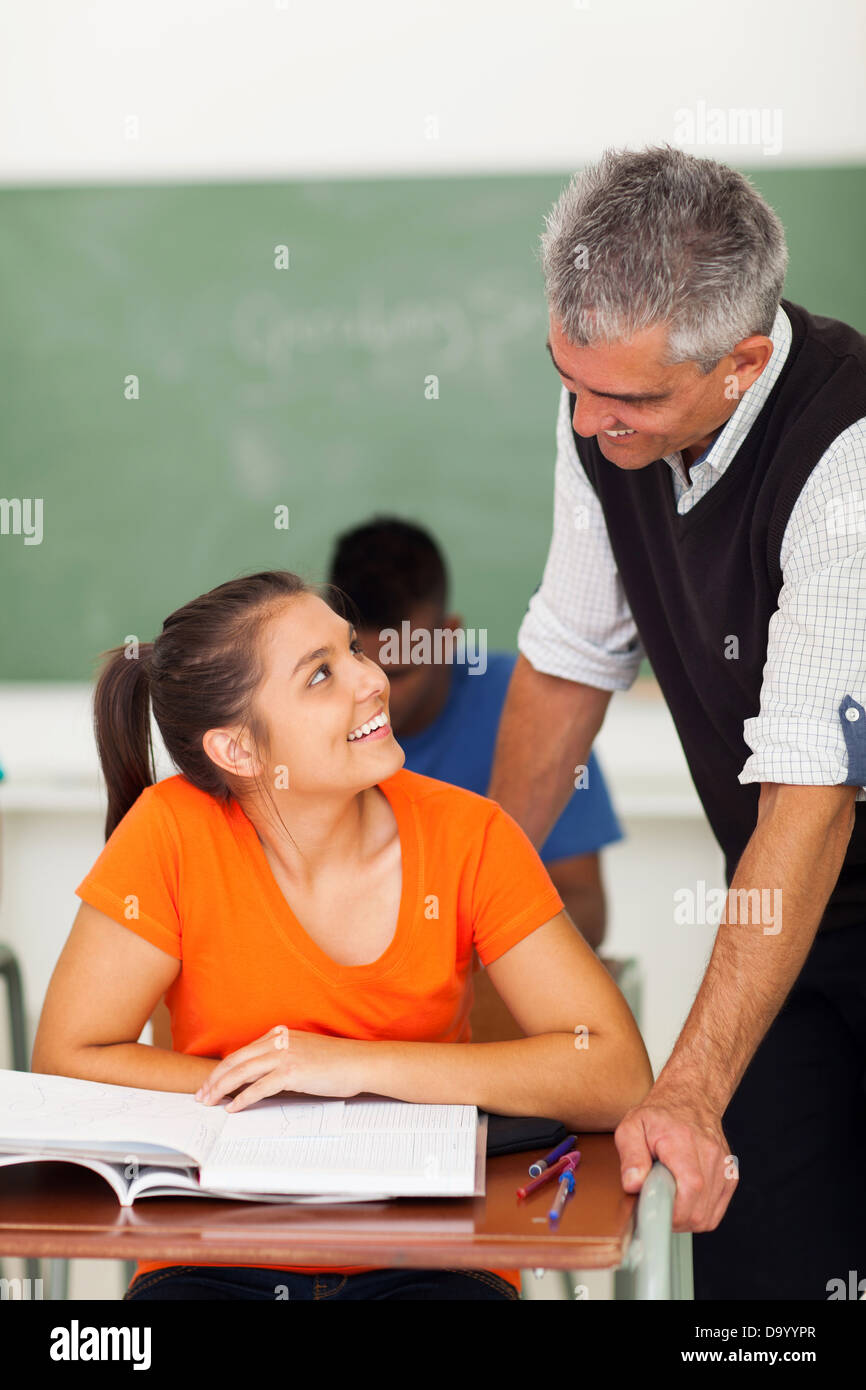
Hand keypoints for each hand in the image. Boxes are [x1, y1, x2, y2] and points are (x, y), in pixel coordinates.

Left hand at [194, 1026, 365, 1112]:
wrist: (359, 1063)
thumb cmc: (336, 1062)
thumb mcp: (303, 1053)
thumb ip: (281, 1059)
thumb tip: (261, 1079)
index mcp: (279, 1035)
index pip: (242, 1052)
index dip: (222, 1068)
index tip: (210, 1083)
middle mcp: (278, 1041)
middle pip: (235, 1060)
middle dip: (214, 1079)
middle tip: (201, 1095)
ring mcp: (285, 1055)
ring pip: (242, 1072)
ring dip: (221, 1089)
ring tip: (210, 1102)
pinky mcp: (292, 1072)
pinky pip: (259, 1087)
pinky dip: (243, 1098)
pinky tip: (233, 1108)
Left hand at [614, 1082, 737, 1231]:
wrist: (690, 1100)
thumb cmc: (659, 1116)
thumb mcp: (631, 1127)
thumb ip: (630, 1156)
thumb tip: (633, 1184)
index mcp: (684, 1141)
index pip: (691, 1186)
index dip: (672, 1210)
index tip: (653, 1210)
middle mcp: (710, 1154)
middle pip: (699, 1210)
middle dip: (673, 1218)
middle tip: (656, 1203)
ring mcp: (724, 1167)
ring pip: (707, 1217)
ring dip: (684, 1218)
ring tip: (669, 1198)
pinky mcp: (730, 1177)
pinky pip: (715, 1213)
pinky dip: (697, 1214)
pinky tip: (683, 1199)